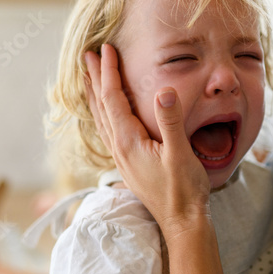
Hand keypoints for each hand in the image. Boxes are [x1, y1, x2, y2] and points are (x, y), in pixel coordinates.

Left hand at [85, 44, 210, 239]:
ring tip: (89, 78)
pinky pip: (109, 131)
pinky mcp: (129, 164)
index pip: (113, 99)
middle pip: (101, 106)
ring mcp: (123, 158)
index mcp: (129, 142)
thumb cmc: (184, 190)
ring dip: (95, 95)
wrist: (182, 223)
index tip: (107, 50)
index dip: (109, 73)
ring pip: (102, 119)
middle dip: (95, 79)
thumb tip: (164, 90)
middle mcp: (120, 148)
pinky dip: (103, 114)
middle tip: (88, 55)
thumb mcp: (180, 154)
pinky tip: (106, 114)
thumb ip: (171, 121)